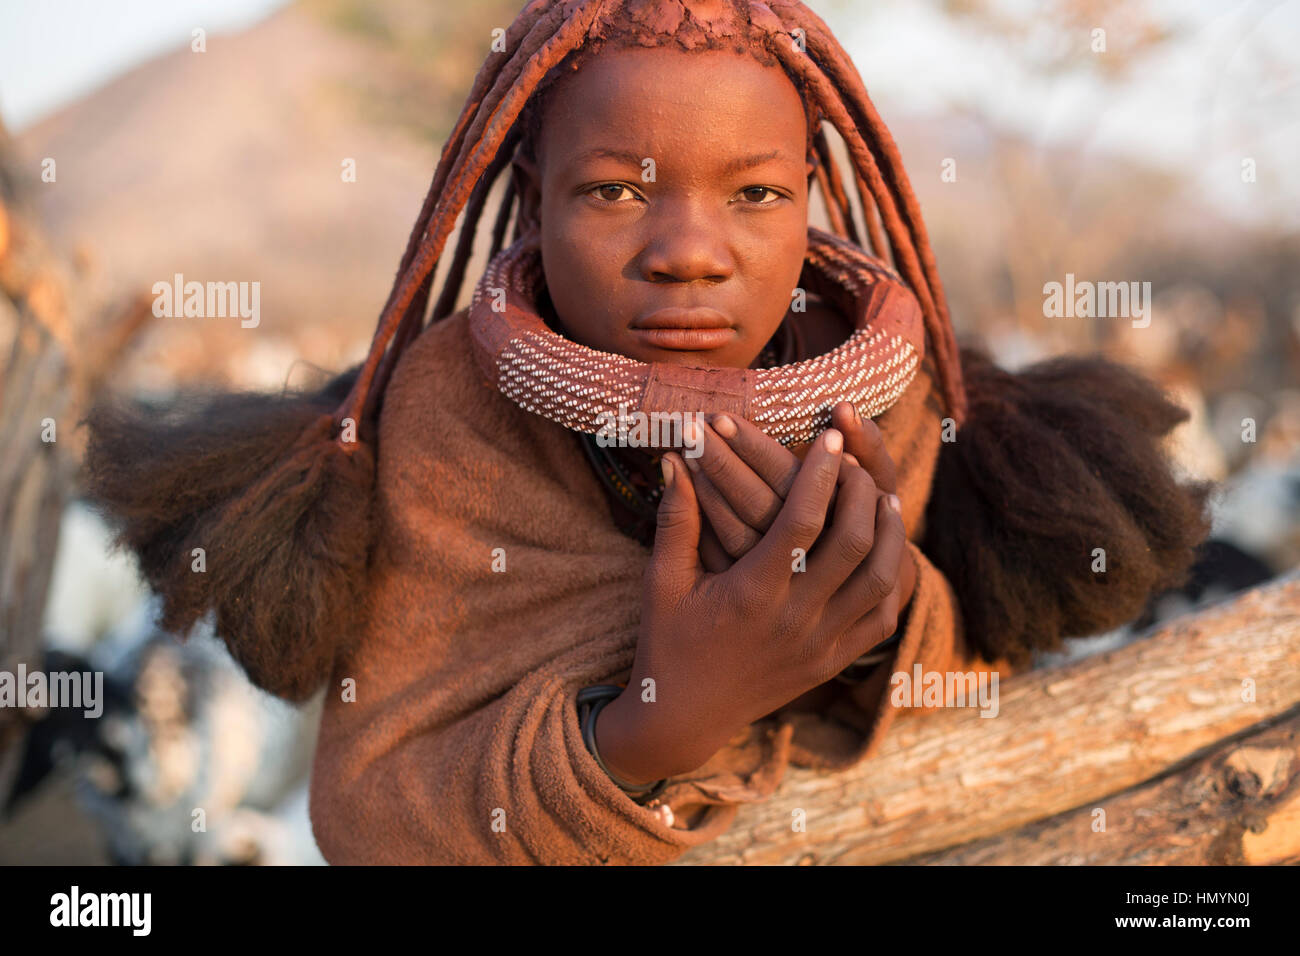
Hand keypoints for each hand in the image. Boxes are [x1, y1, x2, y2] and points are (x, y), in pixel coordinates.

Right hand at [594, 428, 907, 785]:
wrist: (686, 717)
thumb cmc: (667, 642)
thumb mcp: (662, 580)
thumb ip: (675, 518)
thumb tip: (673, 456)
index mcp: (751, 593)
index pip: (802, 521)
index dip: (821, 473)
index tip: (830, 437)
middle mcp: (794, 619)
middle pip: (853, 542)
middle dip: (861, 492)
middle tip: (857, 461)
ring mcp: (820, 645)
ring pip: (879, 579)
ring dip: (888, 532)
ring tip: (883, 498)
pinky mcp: (833, 663)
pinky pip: (882, 619)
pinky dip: (892, 581)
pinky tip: (886, 551)